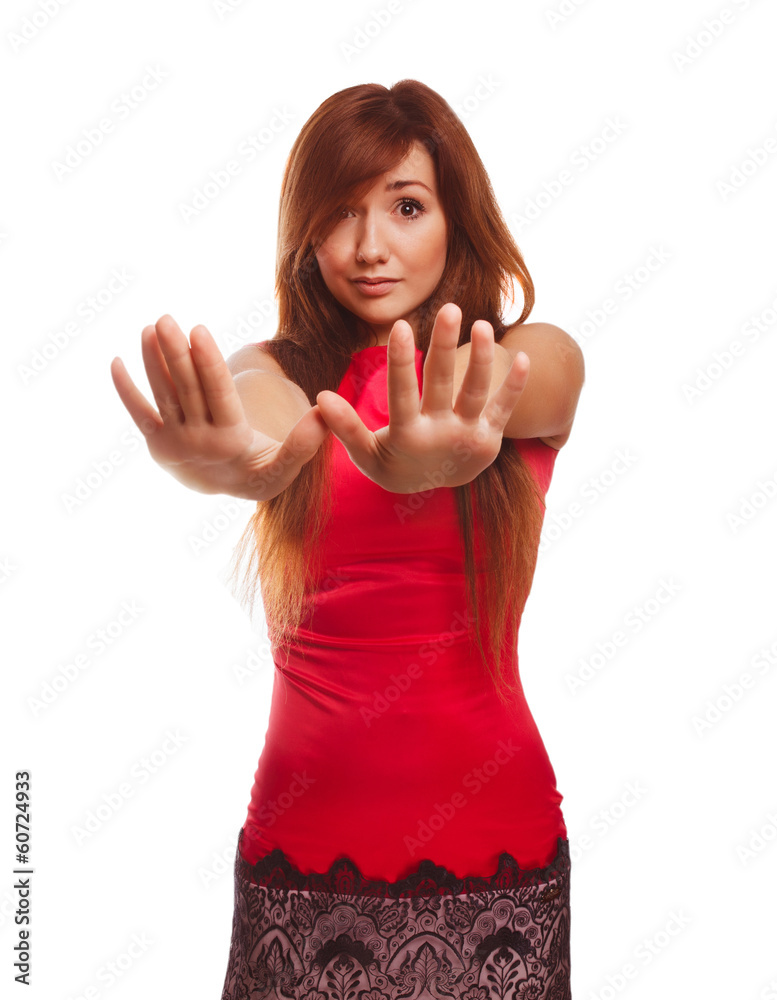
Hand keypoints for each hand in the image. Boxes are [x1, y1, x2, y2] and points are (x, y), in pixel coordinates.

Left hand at [110, 315, 330, 499]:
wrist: (228, 494)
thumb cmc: (262, 471)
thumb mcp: (285, 465)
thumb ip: (304, 442)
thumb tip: (323, 412)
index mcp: (230, 441)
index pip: (218, 394)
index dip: (207, 362)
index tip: (198, 330)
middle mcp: (199, 442)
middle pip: (186, 390)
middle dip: (175, 353)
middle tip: (167, 319)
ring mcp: (175, 443)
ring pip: (162, 396)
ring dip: (152, 362)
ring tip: (150, 328)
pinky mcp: (157, 445)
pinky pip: (139, 413)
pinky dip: (126, 390)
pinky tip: (116, 362)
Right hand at [314, 303, 529, 493]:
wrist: (428, 494)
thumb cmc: (390, 463)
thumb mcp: (364, 454)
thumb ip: (344, 426)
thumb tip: (319, 397)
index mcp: (406, 436)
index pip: (401, 393)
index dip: (399, 360)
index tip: (398, 325)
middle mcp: (439, 436)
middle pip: (442, 384)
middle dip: (445, 346)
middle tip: (449, 308)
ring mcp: (467, 438)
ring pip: (476, 393)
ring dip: (482, 359)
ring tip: (483, 324)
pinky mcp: (489, 440)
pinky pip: (504, 409)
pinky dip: (515, 386)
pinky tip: (524, 357)